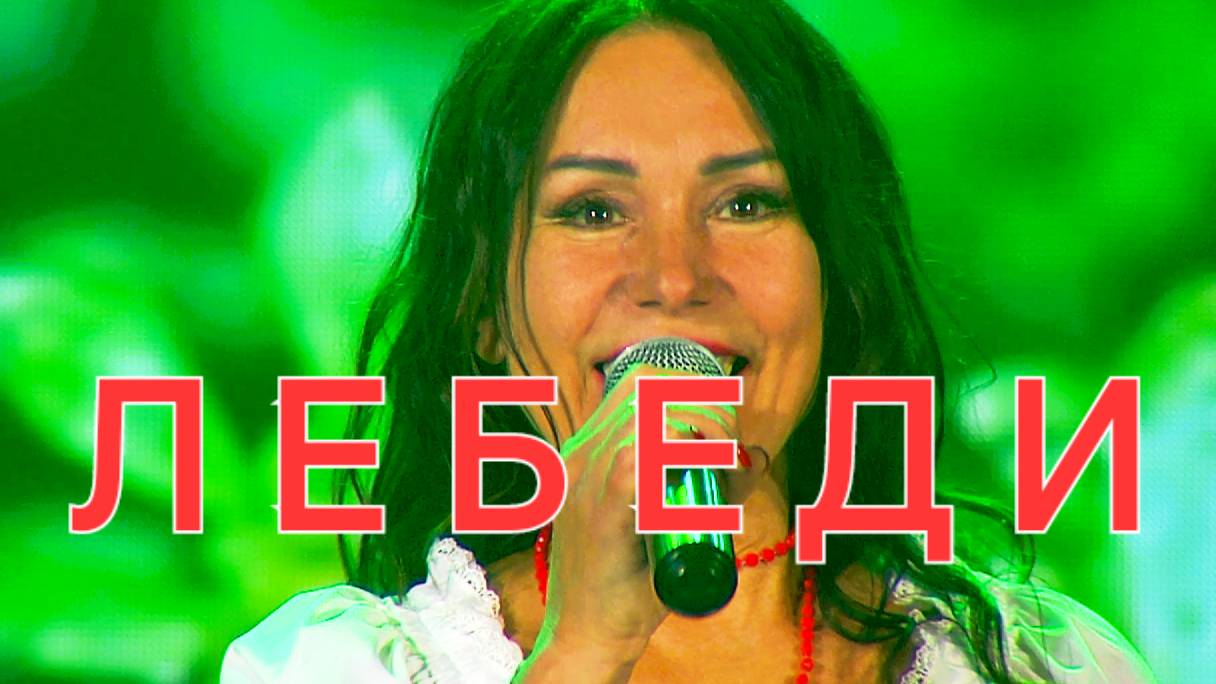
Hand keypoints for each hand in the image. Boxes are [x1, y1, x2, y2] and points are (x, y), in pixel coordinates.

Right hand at [514, 365, 767, 682]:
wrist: (586, 637)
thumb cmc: (628, 580)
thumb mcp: (668, 522)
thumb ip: (710, 488)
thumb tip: (759, 454)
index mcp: (587, 451)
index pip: (637, 382)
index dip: (686, 385)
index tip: (719, 420)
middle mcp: (582, 457)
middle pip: (647, 392)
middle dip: (702, 406)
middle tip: (728, 445)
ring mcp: (586, 484)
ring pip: (645, 422)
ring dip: (697, 430)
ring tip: (723, 458)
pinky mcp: (599, 516)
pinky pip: (632, 465)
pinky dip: (672, 456)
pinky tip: (701, 469)